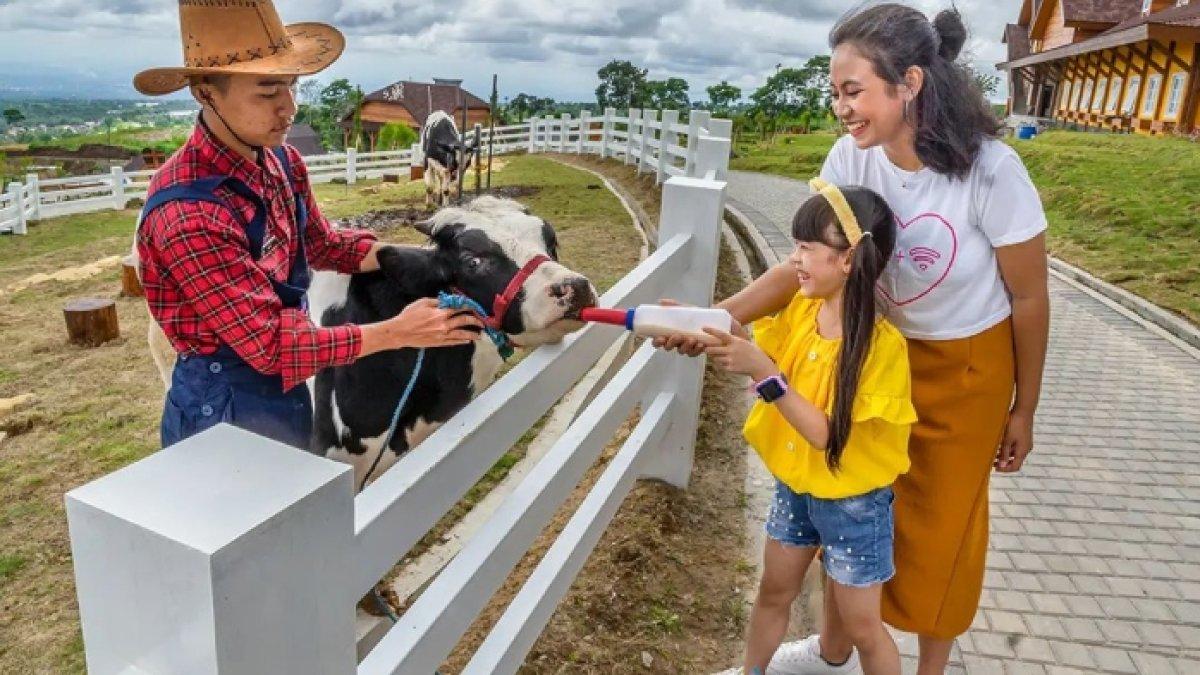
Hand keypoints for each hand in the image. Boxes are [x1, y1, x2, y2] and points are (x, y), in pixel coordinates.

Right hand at [360, 298, 482, 355]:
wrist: (400, 332)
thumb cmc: (409, 315)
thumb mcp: (422, 303)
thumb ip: (437, 301)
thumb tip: (448, 300)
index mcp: (440, 313)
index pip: (459, 308)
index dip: (469, 306)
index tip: (476, 306)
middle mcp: (444, 325)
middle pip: (464, 321)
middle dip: (475, 320)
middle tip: (482, 321)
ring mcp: (442, 335)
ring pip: (462, 334)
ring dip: (473, 334)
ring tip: (480, 335)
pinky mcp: (439, 343)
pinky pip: (454, 342)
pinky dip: (462, 341)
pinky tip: (468, 340)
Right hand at [649, 298, 747, 354]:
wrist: (718, 319)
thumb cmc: (699, 314)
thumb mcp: (687, 308)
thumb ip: (674, 305)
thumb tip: (660, 301)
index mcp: (671, 332)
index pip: (659, 341)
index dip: (657, 342)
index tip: (660, 337)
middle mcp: (677, 342)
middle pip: (668, 347)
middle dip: (671, 343)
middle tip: (677, 335)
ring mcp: (687, 347)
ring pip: (682, 351)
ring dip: (685, 346)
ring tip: (692, 339)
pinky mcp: (698, 350)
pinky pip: (695, 353)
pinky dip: (697, 350)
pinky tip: (701, 344)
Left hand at [702, 326, 775, 379]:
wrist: (759, 365)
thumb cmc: (751, 351)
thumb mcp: (744, 340)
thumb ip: (735, 334)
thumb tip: (729, 322)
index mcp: (735, 341)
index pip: (721, 335)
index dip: (711, 331)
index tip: (703, 327)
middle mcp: (731, 350)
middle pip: (712, 349)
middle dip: (707, 348)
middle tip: (706, 347)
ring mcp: (730, 360)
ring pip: (715, 358)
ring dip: (715, 356)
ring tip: (720, 355)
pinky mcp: (729, 368)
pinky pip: (720, 365)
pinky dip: (721, 363)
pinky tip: (727, 362)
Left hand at [995, 408, 1033, 471]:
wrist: (1023, 410)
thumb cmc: (1015, 424)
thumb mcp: (1007, 440)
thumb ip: (1004, 453)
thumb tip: (1002, 466)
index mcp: (1023, 451)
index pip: (1015, 466)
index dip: (1005, 469)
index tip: (994, 468)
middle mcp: (1025, 448)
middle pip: (1015, 461)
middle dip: (1003, 462)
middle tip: (991, 461)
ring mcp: (1024, 443)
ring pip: (1014, 453)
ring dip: (1004, 455)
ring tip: (992, 453)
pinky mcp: (1022, 437)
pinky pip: (1014, 447)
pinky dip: (1007, 448)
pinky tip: (998, 445)